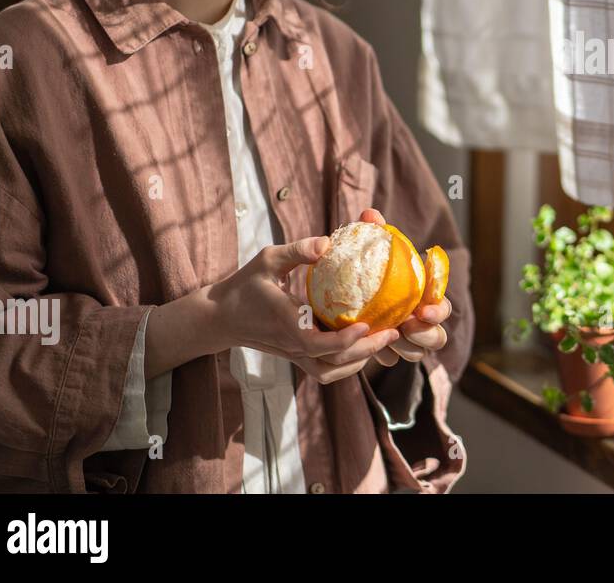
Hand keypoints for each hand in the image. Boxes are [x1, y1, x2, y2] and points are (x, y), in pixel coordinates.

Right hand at [211, 235, 402, 384]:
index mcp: (286, 322)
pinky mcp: (296, 357)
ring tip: (383, 341)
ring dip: (359, 361)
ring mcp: (294, 355)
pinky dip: (346, 365)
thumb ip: (297, 251)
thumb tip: (327, 242)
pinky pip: (325, 371)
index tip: (367, 323)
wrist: (219, 317)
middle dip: (366, 350)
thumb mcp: (268, 260)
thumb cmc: (244, 286)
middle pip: (333, 362)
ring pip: (331, 372)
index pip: (317, 343)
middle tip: (393, 332)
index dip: (345, 339)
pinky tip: (363, 347)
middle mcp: (292, 344)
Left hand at [357, 208, 450, 368]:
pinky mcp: (388, 351)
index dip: (439, 312)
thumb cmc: (371, 264)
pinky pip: (391, 360)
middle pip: (438, 338)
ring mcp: (407, 340)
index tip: (424, 310)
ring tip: (387, 337)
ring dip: (405, 348)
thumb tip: (370, 215)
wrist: (351, 288)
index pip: (444, 308)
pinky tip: (370, 347)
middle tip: (407, 326)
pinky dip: (384, 355)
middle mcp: (423, 322)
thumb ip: (374, 231)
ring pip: (417, 354)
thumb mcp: (371, 247)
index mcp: (427, 298)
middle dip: (426, 335)